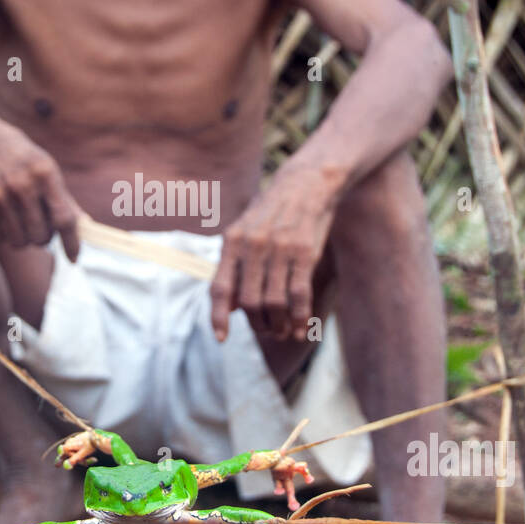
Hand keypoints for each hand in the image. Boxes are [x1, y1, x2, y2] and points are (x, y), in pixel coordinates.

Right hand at [0, 105, 80, 257]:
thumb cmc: (16, 154)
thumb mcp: (43, 167)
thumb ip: (61, 197)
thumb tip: (84, 226)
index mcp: (44, 172)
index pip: (63, 218)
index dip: (72, 243)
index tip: (74, 258)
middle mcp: (21, 184)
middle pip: (42, 235)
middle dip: (44, 238)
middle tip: (40, 226)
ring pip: (20, 241)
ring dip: (24, 238)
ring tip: (20, 221)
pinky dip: (3, 234)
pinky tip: (2, 216)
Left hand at [210, 165, 339, 342]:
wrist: (306, 184)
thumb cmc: (272, 214)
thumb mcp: (245, 233)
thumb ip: (235, 268)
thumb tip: (230, 307)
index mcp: (232, 241)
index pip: (220, 287)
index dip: (218, 316)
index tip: (221, 338)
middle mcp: (253, 245)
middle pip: (249, 302)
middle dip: (258, 324)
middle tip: (267, 331)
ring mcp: (279, 249)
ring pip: (274, 303)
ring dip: (279, 324)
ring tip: (283, 331)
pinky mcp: (305, 252)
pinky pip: (299, 295)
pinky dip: (300, 318)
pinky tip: (302, 329)